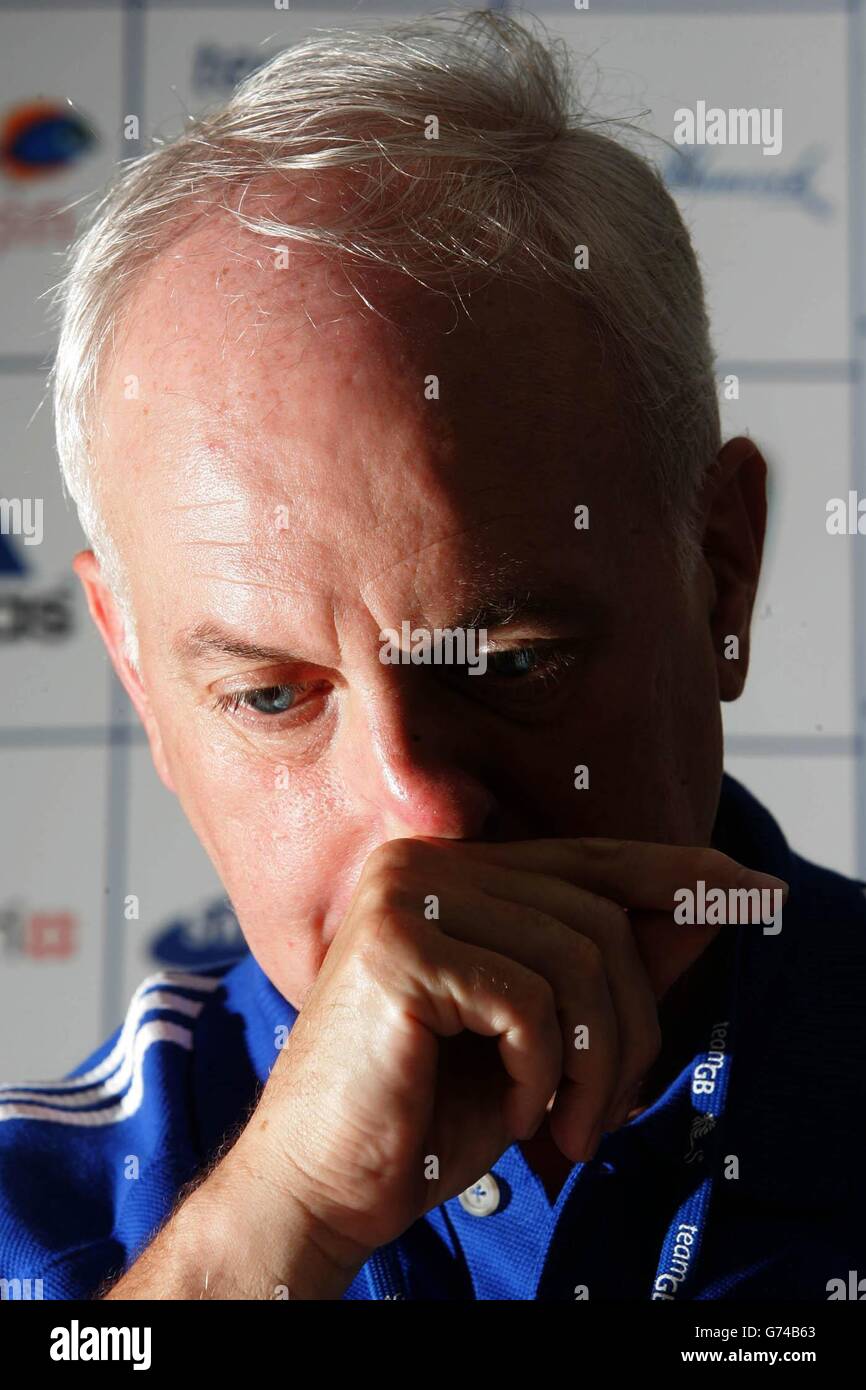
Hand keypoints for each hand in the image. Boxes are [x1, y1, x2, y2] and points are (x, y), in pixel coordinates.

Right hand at [240, 836, 785, 1260]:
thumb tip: (710, 907)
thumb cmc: (427, 1114)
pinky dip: (542, 1075)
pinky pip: (531, 1002)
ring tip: (564, 1125)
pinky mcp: (398, 947)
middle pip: (598, 915)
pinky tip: (509, 1115)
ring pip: (577, 958)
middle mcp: (423, 863)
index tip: (757, 891)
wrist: (320, 1185)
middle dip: (631, 1026)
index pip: (591, 859)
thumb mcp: (543, 1037)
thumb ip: (614, 967)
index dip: (679, 876)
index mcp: (452, 871)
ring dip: (592, 1065)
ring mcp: (405, 896)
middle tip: (606, 1113)